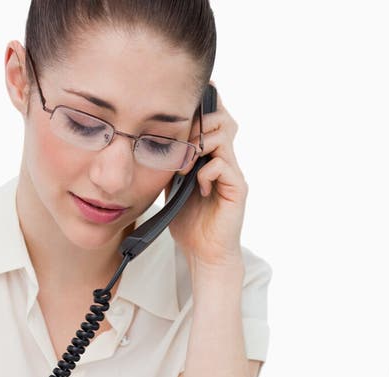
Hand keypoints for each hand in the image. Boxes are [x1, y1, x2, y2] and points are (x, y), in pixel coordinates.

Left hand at [166, 83, 247, 270]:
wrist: (204, 253)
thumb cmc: (189, 223)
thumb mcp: (171, 186)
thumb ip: (169, 162)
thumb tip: (150, 141)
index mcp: (212, 155)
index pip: (213, 116)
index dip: (199, 110)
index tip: (176, 120)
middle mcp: (226, 159)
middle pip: (222, 116)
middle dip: (197, 123)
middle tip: (180, 144)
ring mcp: (233, 173)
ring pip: (223, 134)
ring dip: (198, 145)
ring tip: (184, 168)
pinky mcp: (237, 188)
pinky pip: (221, 165)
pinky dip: (205, 172)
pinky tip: (198, 189)